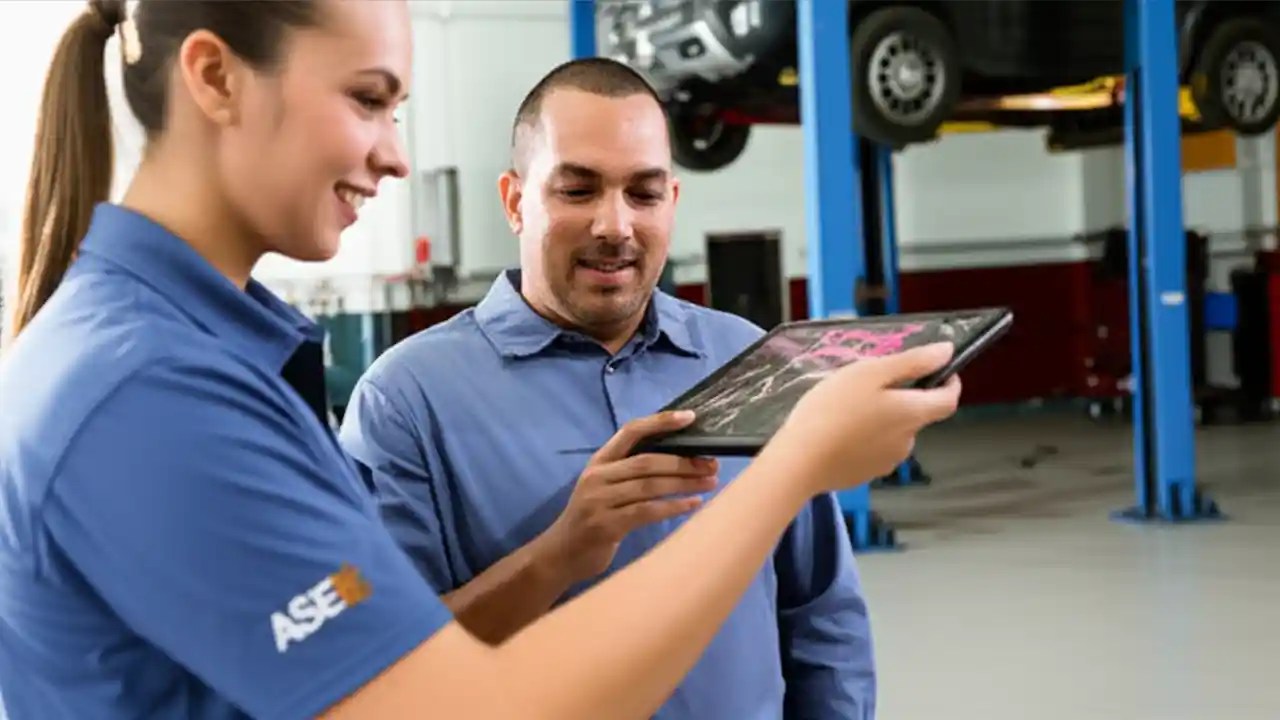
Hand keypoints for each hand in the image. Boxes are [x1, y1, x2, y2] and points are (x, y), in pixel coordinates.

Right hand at [538, 411, 719, 583]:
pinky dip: (673, 507)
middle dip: (683, 462)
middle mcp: (598, 476)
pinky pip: (647, 511)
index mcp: (599, 461)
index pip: (631, 431)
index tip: (690, 417)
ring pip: (650, 486)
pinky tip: (693, 504)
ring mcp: (599, 500)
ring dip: (684, 484)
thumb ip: (630, 471)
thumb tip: (679, 457)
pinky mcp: (606, 525)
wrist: (562, 553)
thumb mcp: (604, 486)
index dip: (660, 421)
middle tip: (712, 464)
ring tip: (710, 482)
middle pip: (647, 461)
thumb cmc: (593, 516)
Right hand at [768, 342, 962, 494]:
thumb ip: (912, 362)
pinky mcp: (865, 474)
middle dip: (901, 399)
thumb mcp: (870, 372)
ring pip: (893, 433)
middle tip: (868, 385)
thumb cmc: (833, 409)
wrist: (800, 461)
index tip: (938, 370)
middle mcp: (907, 441)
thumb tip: (947, 351)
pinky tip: (838, 433)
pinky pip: (872, 451)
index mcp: (912, 414)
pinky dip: (864, 439)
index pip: (949, 400)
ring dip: (881, 420)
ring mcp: (886, 462)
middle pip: (917, 415)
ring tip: (846, 410)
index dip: (950, 383)